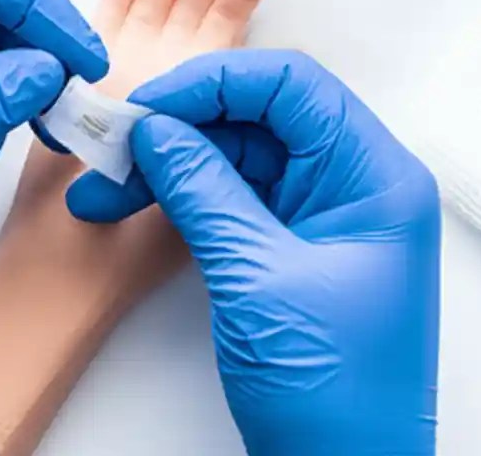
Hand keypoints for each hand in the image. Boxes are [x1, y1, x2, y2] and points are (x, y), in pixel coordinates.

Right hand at [68, 49, 439, 454]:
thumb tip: (158, 128)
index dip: (216, 84)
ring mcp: (322, 219)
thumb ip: (205, 191)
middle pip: (260, 120)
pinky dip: (182, 199)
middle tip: (113, 146)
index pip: (294, 88)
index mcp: (376, 180)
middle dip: (181, 129)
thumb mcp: (258, 279)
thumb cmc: (336, 395)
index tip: (150, 104)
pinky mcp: (291, 249)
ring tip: (104, 191)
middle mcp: (355, 187)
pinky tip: (135, 205)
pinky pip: (232, 199)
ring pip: (237, 159)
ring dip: (169, 168)